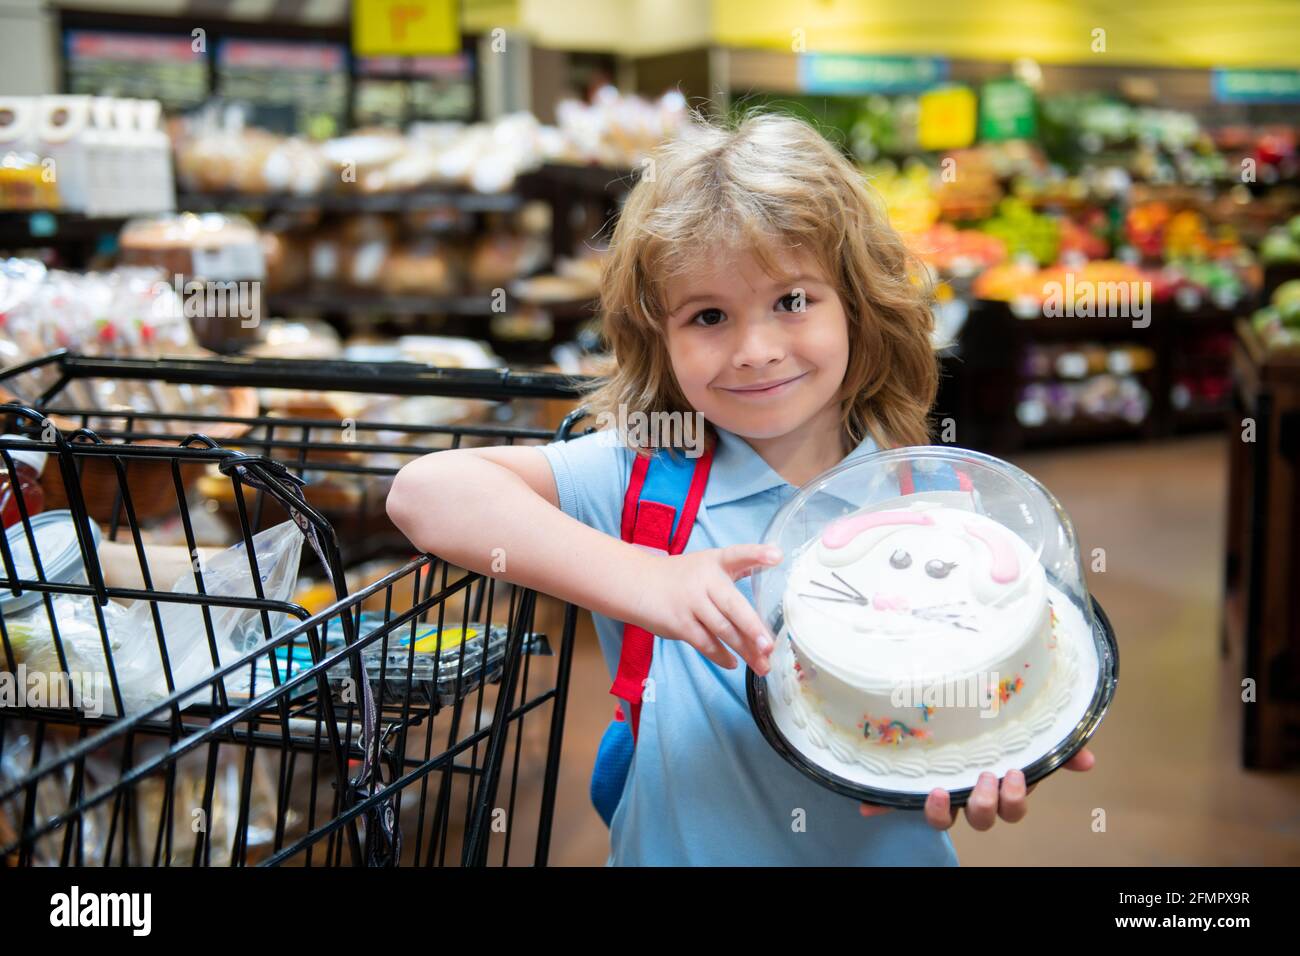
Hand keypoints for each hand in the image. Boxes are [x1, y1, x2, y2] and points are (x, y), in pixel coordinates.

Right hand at [626, 544, 781, 674]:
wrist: (638, 584)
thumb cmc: (681, 577)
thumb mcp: (708, 564)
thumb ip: (738, 568)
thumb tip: (774, 566)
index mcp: (716, 562)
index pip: (739, 555)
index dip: (757, 554)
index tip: (777, 556)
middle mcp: (704, 580)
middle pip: (734, 606)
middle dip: (753, 629)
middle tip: (770, 647)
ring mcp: (691, 603)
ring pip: (722, 631)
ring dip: (744, 650)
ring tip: (762, 666)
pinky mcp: (679, 624)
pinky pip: (705, 644)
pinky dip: (721, 656)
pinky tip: (734, 663)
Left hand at [859, 747, 1095, 829]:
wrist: (946, 717)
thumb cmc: (992, 733)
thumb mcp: (1022, 735)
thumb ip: (1056, 747)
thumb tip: (1088, 760)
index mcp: (999, 786)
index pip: (1012, 807)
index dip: (1013, 800)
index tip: (1014, 776)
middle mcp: (971, 796)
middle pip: (982, 818)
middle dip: (986, 803)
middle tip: (984, 778)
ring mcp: (941, 795)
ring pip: (943, 819)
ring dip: (942, 811)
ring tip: (941, 791)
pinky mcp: (910, 789)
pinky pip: (894, 803)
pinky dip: (881, 807)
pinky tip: (867, 807)